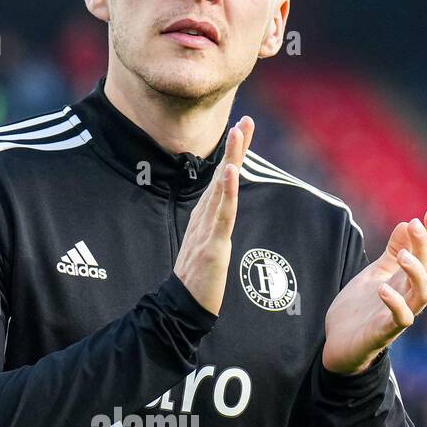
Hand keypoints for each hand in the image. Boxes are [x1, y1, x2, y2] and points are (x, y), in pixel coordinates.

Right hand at [173, 116, 253, 315]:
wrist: (181, 306)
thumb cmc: (195, 279)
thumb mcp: (206, 245)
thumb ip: (213, 226)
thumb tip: (220, 211)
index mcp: (205, 217)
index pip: (222, 180)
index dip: (232, 155)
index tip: (242, 129)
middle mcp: (204, 217)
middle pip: (223, 176)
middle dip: (235, 147)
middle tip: (245, 119)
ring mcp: (207, 229)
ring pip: (222, 188)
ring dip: (231, 159)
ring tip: (238, 133)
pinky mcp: (212, 244)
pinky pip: (222, 214)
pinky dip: (227, 192)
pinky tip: (231, 172)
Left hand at [321, 209, 426, 374]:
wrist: (338, 343)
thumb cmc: (360, 309)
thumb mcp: (375, 273)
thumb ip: (392, 251)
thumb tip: (407, 223)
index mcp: (407, 281)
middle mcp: (409, 297)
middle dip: (426, 245)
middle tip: (415, 224)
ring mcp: (399, 315)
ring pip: (422, 294)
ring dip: (416, 272)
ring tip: (402, 256)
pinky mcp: (384, 332)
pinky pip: (400, 319)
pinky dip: (395, 304)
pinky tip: (383, 289)